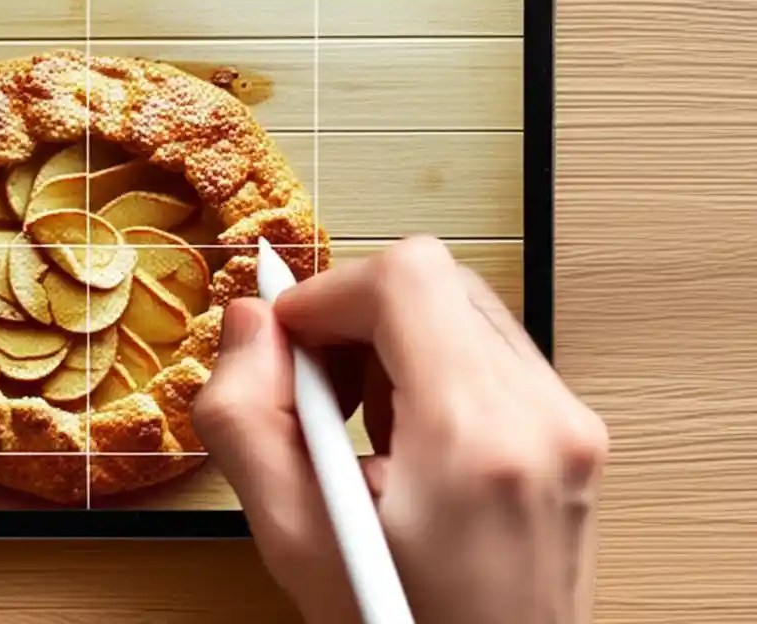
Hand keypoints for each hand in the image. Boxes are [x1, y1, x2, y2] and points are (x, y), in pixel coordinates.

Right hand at [194, 237, 608, 623]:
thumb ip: (246, 418)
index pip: (408, 278)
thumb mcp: (292, 538)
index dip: (328, 293)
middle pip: (437, 281)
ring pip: (462, 309)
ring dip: (391, 345)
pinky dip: (430, 370)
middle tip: (314, 390)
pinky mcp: (572, 432)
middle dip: (355, 318)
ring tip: (359, 428)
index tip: (287, 342)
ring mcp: (569, 423)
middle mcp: (543, 417)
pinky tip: (402, 441)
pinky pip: (488, 352)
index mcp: (475, 440)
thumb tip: (248, 325)